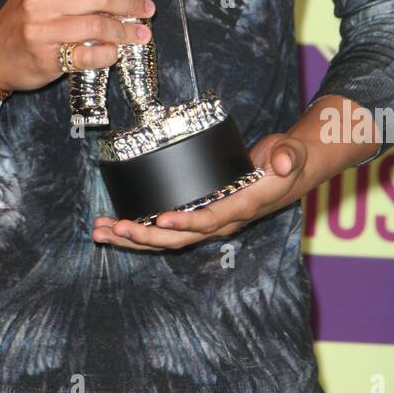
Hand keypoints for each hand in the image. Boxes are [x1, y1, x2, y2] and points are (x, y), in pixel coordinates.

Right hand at [0, 0, 156, 96]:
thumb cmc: (27, 16)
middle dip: (130, 4)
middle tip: (146, 10)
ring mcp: (40, 30)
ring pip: (96, 27)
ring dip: (125, 31)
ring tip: (139, 33)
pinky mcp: (46, 58)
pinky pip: (88, 56)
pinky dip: (108, 54)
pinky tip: (115, 52)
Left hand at [92, 131, 305, 250]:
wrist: (291, 172)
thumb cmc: (289, 160)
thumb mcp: (292, 154)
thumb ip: (289, 156)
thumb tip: (284, 161)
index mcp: (241, 209)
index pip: (210, 220)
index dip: (186, 221)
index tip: (160, 218)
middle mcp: (222, 221)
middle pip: (179, 237)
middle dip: (145, 236)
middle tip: (115, 227)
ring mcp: (210, 221)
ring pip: (167, 238)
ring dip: (133, 237)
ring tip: (101, 231)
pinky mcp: (200, 214)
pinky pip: (167, 229)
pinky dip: (140, 229)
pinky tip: (115, 224)